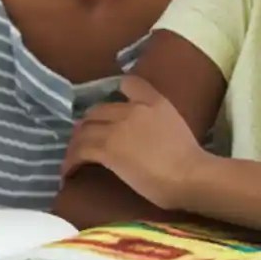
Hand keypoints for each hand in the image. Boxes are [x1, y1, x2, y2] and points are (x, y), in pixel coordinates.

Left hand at [61, 75, 205, 209]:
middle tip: (83, 139)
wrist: (190, 176)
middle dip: (87, 124)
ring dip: (75, 144)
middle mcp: (133, 109)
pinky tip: (69, 172)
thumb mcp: (176, 128)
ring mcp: (118, 128)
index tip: (108, 108)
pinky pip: (80, 151)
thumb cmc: (192, 162)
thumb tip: (144, 137)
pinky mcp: (107, 149)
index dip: (113, 94)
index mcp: (155, 102)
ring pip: (84, 130)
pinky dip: (71, 161)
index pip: (129, 83)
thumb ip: (157, 123)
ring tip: (72, 158)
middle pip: (98, 110)